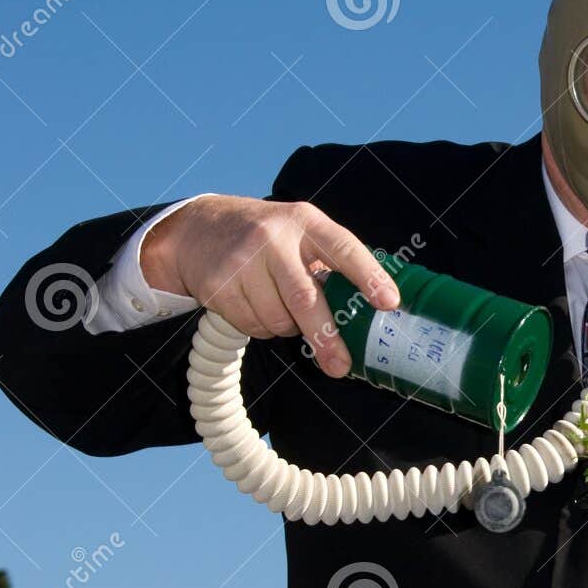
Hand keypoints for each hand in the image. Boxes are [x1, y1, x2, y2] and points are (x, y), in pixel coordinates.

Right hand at [140, 194, 398, 376]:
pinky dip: (261, 328)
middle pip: (305, 298)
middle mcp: (273, 238)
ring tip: (280, 306)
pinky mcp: (218, 286)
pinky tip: (254, 305)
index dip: (368, 276)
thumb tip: (367, 313)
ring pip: (278, 320)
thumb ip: (329, 263)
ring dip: (287, 328)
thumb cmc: (266, 237)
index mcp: (305, 222)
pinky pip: (252, 327)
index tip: (389, 303)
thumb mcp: (299, 233)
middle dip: (325, 336)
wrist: (198, 228)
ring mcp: (242, 262)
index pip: (343, 248)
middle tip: (340, 366)